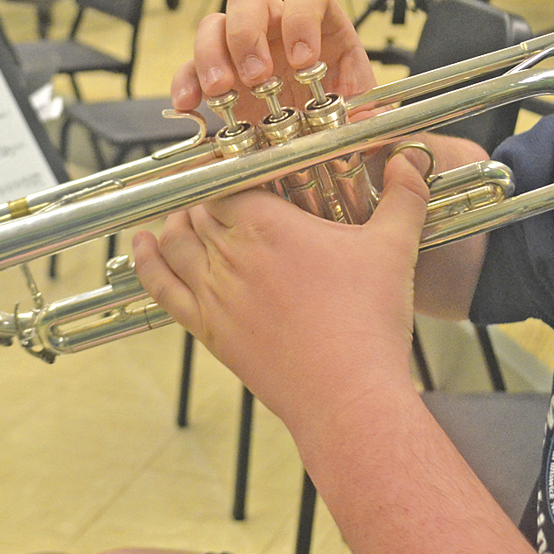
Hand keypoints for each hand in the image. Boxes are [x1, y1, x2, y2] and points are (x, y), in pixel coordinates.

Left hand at [132, 152, 430, 433]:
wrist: (346, 396)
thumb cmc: (369, 323)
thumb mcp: (394, 247)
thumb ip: (404, 195)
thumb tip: (411, 156)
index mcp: (268, 225)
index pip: (230, 180)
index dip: (232, 169)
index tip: (240, 162)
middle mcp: (231, 254)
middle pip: (200, 208)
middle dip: (209, 195)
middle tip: (222, 189)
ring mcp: (214, 293)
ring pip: (176, 241)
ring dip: (178, 221)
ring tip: (187, 211)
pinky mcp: (208, 330)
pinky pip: (162, 287)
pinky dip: (147, 262)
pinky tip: (142, 246)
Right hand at [171, 0, 374, 129]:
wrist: (322, 146)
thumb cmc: (344, 118)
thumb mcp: (365, 114)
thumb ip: (370, 115)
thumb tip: (378, 127)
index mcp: (319, 28)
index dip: (301, 18)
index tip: (303, 59)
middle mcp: (277, 30)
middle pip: (250, 0)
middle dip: (247, 35)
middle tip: (256, 75)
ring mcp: (243, 50)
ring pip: (215, 25)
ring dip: (212, 54)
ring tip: (222, 90)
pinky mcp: (219, 76)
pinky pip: (190, 67)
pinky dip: (186, 81)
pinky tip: (190, 102)